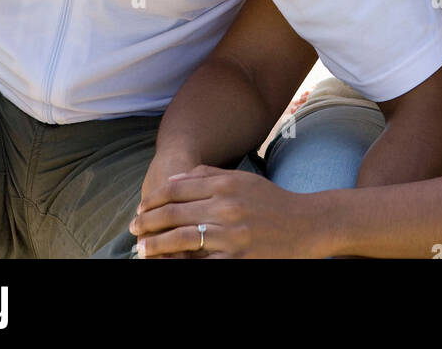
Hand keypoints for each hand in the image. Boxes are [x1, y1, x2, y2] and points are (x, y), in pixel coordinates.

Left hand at [130, 165, 317, 258]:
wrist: (308, 225)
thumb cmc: (273, 202)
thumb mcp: (243, 180)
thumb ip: (210, 177)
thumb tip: (176, 178)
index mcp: (226, 184)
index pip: (177, 188)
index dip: (153, 199)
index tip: (141, 209)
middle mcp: (227, 206)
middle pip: (174, 213)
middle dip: (148, 222)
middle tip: (132, 229)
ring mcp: (232, 235)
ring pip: (182, 239)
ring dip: (156, 245)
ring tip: (141, 249)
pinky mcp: (238, 259)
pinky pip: (201, 263)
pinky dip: (180, 263)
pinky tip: (168, 264)